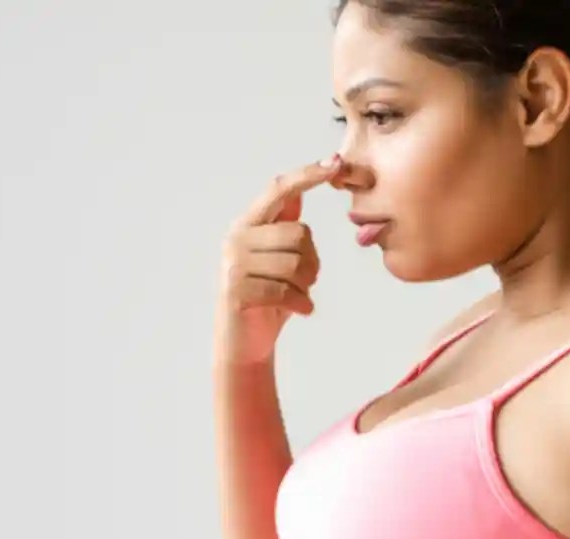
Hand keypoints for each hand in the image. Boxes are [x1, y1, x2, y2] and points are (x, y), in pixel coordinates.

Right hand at [214, 156, 342, 365]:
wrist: (244, 344)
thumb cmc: (267, 299)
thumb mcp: (277, 257)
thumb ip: (283, 226)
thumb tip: (298, 191)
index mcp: (247, 224)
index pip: (279, 189)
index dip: (308, 175)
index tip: (335, 163)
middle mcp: (236, 238)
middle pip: (299, 234)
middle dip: (313, 260)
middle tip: (306, 281)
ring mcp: (233, 264)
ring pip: (295, 263)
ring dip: (307, 285)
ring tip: (299, 295)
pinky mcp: (236, 290)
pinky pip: (286, 290)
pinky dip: (302, 304)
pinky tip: (300, 311)